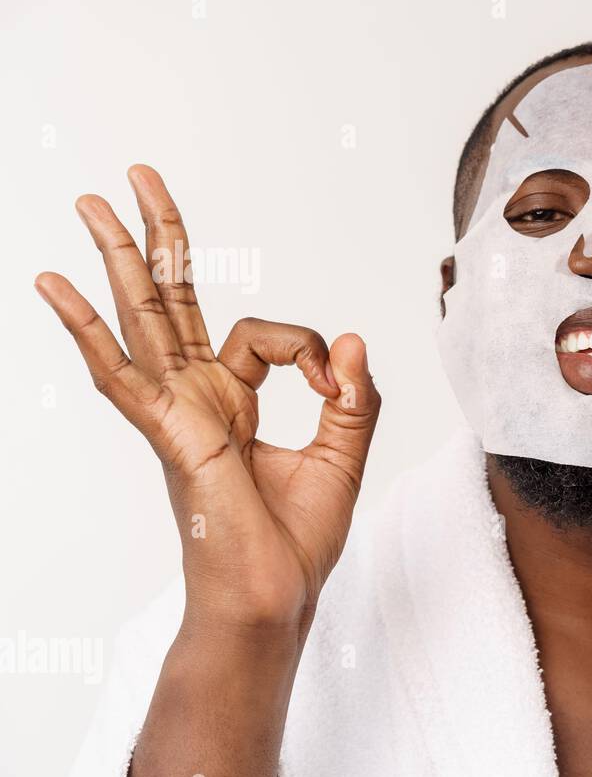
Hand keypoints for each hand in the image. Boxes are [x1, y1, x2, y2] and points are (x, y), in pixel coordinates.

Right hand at [35, 165, 380, 637]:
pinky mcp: (168, 434)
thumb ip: (354, 397)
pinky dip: (86, 329)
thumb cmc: (295, 542)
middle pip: (173, 301)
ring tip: (90, 200)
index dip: (310, 346)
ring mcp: (176, 414)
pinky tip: (52, 283)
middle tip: (139, 177)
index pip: (263, 337)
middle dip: (160, 239)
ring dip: (118, 258)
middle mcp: (196, 399)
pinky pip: (120, 374)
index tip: (338, 381)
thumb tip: (353, 339)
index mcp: (234, 403)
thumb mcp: (344, 457)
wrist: (273, 598)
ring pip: (142, 318)